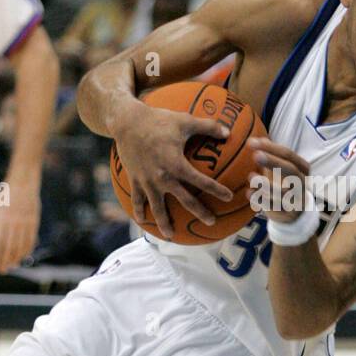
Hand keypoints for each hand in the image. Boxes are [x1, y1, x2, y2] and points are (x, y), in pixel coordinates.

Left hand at [0, 182, 40, 273]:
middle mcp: (13, 223)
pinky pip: (31, 240)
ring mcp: (24, 223)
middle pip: (9, 247)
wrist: (23, 185)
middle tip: (2, 270)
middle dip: (5, 260)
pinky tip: (24, 256)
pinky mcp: (34, 223)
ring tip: (12, 266)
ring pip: (21, 245)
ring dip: (16, 258)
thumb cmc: (6, 197)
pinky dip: (28, 250)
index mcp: (1, 220)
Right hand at [114, 101, 231, 240]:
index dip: (217, 190)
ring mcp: (147, 181)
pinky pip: (137, 199)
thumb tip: (229, 132)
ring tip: (171, 235)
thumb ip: (208, 127)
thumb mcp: (185, 121)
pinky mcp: (135, 180)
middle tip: (211, 223)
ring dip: (165, 223)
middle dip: (200, 213)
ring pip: (158, 207)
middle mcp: (163, 177)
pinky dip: (139, 211)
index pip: (202, 182)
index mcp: (177, 165)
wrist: (126, 122)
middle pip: (185, 201)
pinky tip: (142, 221)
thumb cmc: (158, 120)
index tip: (229, 197)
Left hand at [249, 137, 311, 223]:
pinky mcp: (287, 213)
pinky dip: (261, 200)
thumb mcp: (281, 167)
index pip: (288, 154)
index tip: (250, 142)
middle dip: (273, 162)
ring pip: (283, 192)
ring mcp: (296, 199)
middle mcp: (301, 183)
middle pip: (290, 170)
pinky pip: (274, 207)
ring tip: (251, 177)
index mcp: (302, 168)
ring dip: (266, 184)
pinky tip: (248, 193)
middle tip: (256, 155)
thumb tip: (254, 139)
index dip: (270, 147)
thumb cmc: (285, 183)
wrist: (295, 213)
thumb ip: (270, 154)